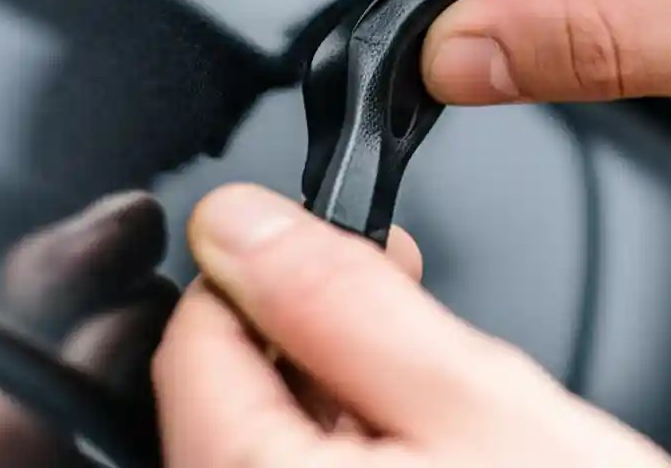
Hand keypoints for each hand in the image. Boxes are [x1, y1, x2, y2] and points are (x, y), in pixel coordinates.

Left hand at [153, 184, 670, 466]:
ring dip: (338, 390)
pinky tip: (420, 438)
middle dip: (309, 330)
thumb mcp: (479, 407)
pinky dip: (352, 449)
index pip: (191, 345)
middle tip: (397, 291)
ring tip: (431, 373)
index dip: (263, 268)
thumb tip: (244, 224)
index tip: (334, 243)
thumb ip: (344, 305)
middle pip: (223, 398)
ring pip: (268, 445)